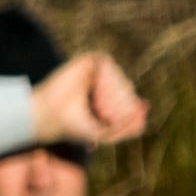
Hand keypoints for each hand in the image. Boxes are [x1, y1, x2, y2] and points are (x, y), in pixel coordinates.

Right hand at [29, 50, 146, 148]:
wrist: (51, 117)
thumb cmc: (75, 127)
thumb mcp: (109, 133)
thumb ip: (131, 126)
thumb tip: (145, 104)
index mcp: (111, 101)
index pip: (133, 101)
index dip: (128, 111)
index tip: (109, 121)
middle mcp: (105, 85)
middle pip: (128, 89)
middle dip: (121, 104)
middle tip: (103, 113)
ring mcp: (96, 72)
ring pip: (121, 78)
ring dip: (114, 93)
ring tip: (98, 104)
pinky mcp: (85, 61)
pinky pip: (108, 63)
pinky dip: (107, 78)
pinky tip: (96, 90)